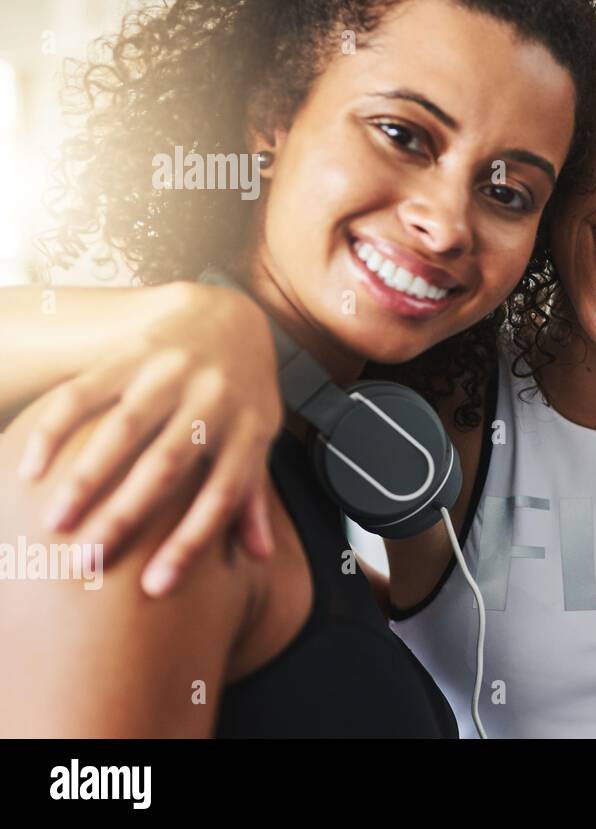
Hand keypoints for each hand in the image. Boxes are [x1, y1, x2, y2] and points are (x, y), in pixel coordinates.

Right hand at [16, 281, 282, 594]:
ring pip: (124, 428)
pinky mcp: (133, 351)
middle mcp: (213, 399)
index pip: (222, 496)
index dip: (190, 543)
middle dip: (125, 517)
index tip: (154, 588)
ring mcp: (172, 372)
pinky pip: (87, 391)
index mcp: (249, 429)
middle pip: (166, 466)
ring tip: (52, 525)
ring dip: (85, 477)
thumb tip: (259, 556)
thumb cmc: (242, 393)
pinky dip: (55, 429)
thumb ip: (253, 494)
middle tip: (85, 566)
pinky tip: (27, 469)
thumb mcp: (260, 437)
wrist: (227, 315)